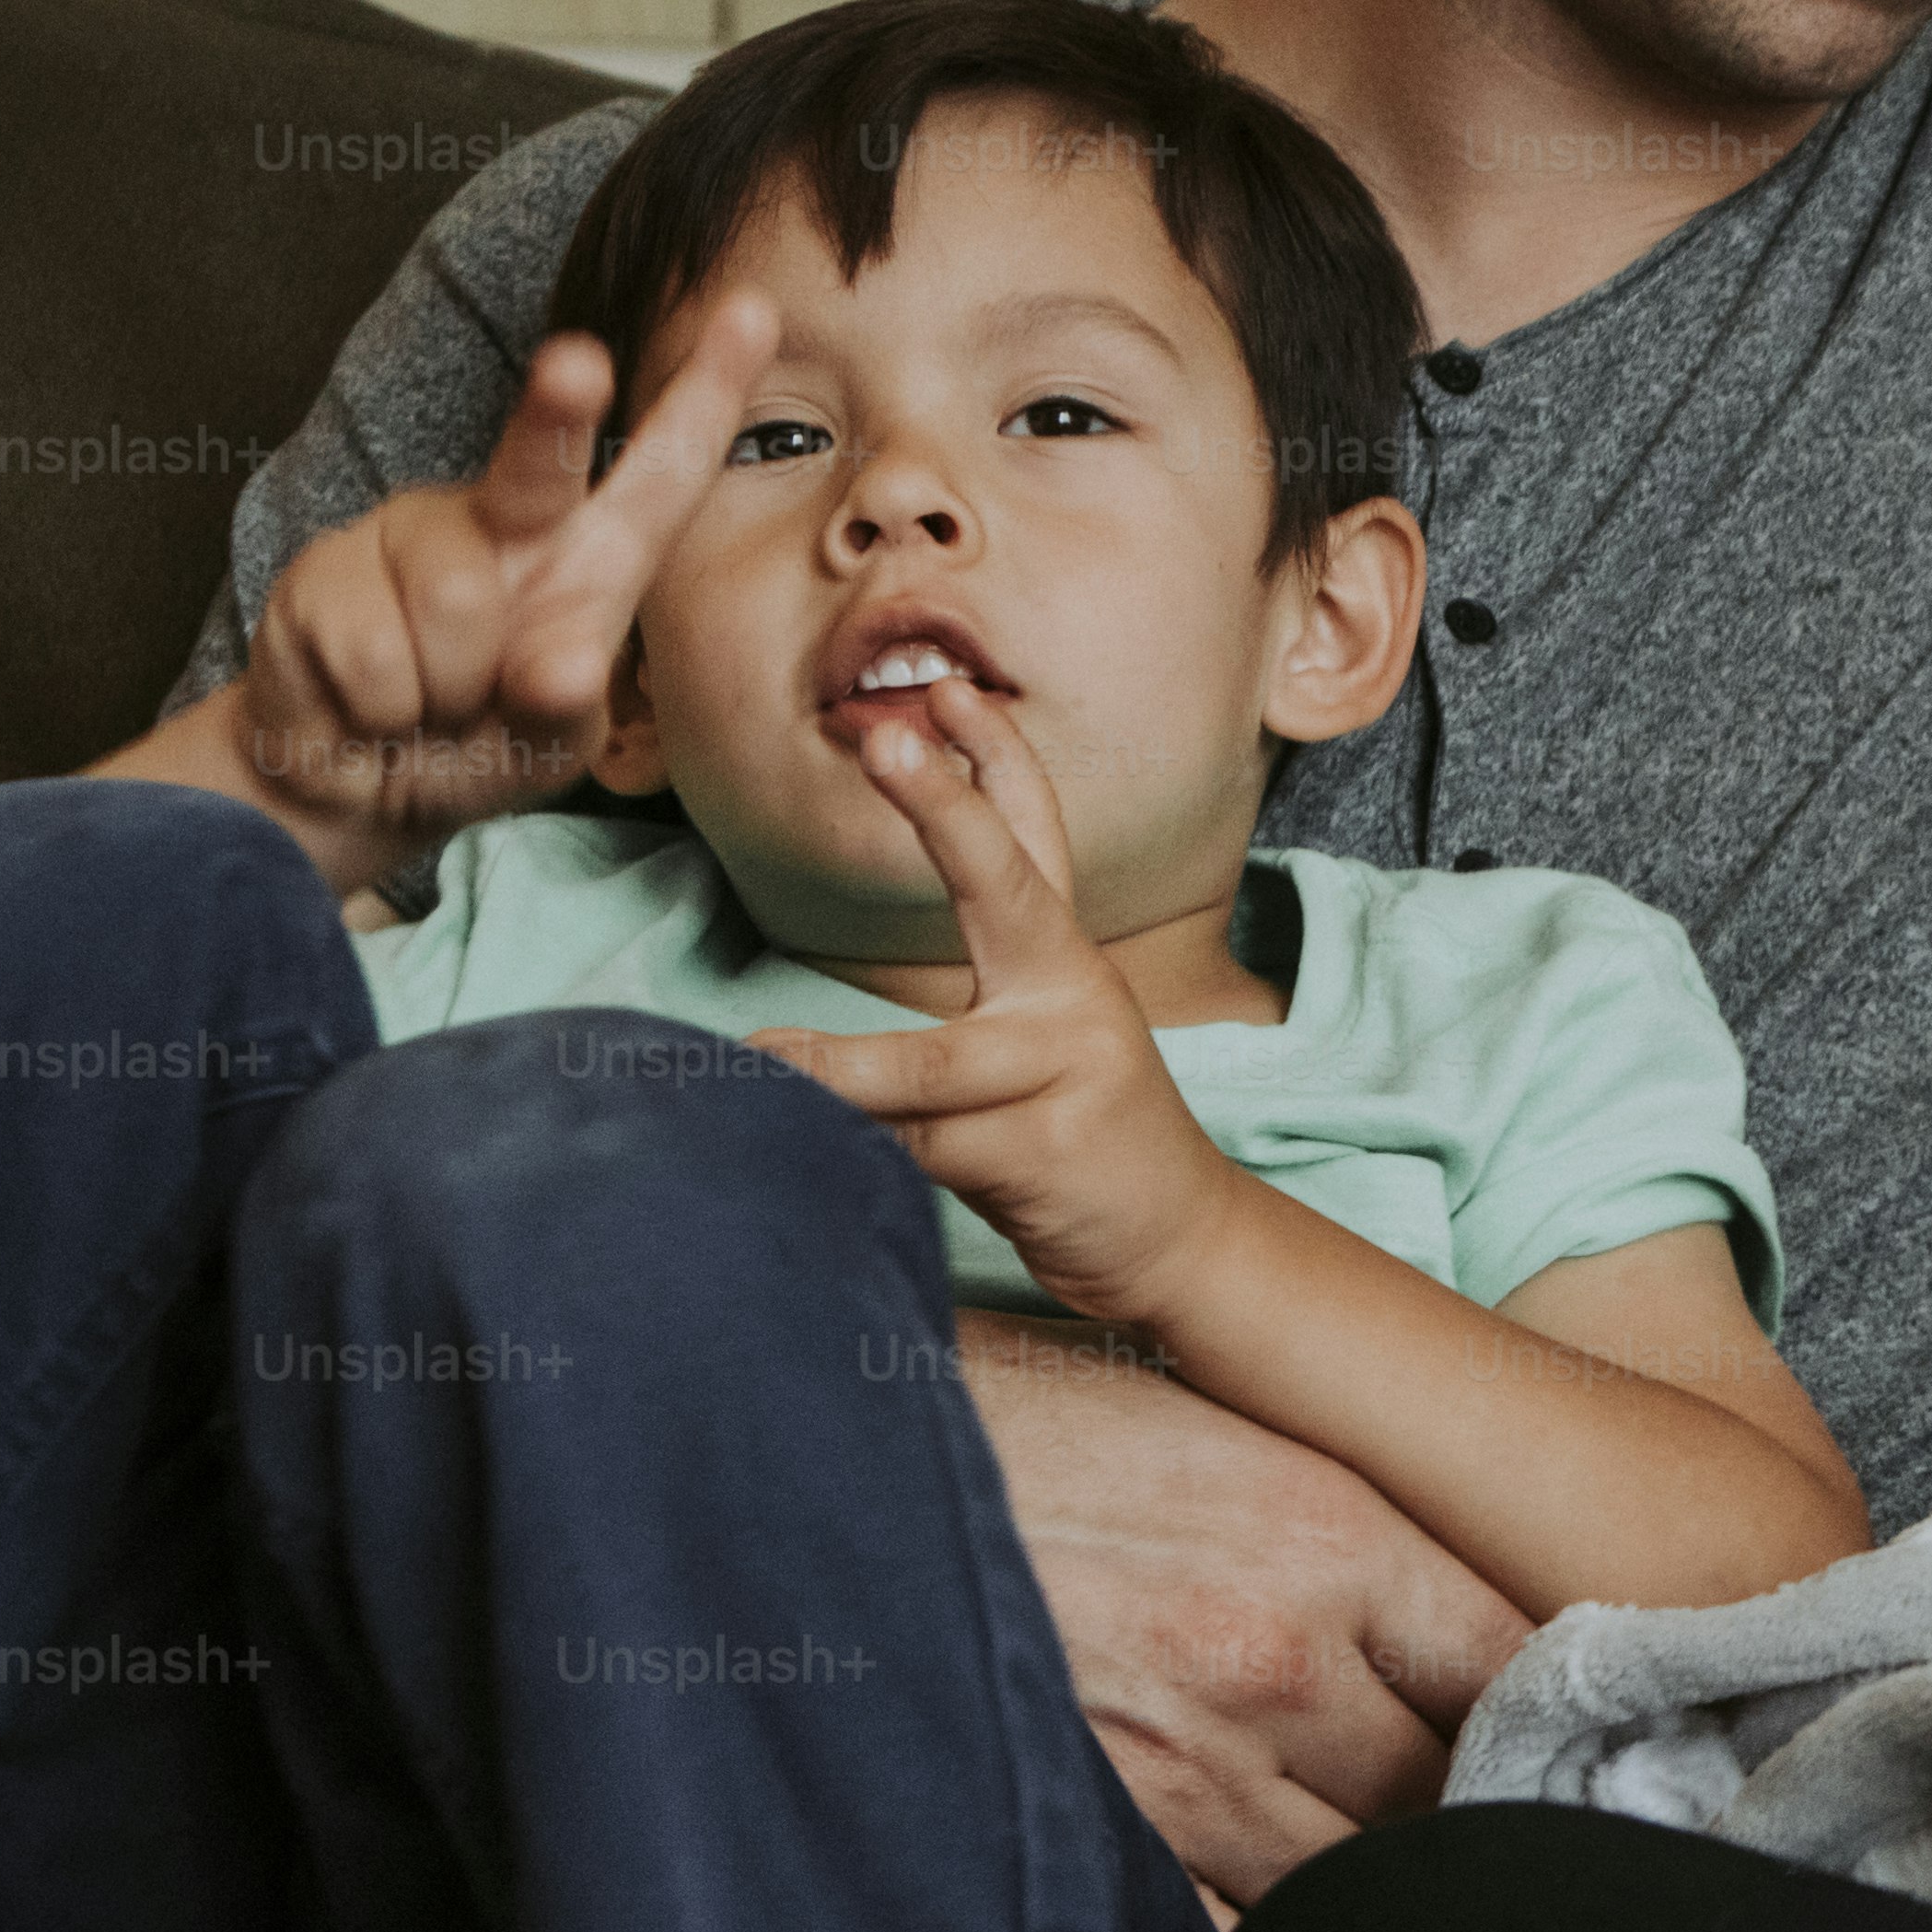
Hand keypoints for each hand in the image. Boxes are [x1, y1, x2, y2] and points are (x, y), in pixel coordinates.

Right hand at [156, 295, 774, 885]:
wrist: (352, 783)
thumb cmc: (478, 745)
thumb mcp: (548, 741)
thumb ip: (563, 708)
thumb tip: (557, 669)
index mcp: (589, 555)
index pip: (664, 472)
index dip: (707, 393)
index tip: (756, 312)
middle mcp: (502, 522)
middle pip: (538, 461)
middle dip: (557, 411)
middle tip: (578, 364)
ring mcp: (407, 534)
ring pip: (453, 605)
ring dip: (447, 690)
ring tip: (430, 705)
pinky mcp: (320, 570)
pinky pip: (374, 655)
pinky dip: (381, 710)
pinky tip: (369, 708)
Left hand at [746, 680, 1234, 1317]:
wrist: (1176, 1238)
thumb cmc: (1071, 1137)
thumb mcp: (1019, 1062)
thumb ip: (929, 1033)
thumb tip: (782, 1045)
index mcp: (1064, 965)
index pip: (1036, 841)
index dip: (997, 763)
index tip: (947, 693)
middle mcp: (1073, 1000)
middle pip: (1008, 890)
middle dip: (945, 811)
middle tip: (883, 738)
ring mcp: (1068, 1076)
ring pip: (929, 1069)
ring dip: (836, 1073)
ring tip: (755, 1062)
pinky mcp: (1048, 1156)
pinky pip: (923, 1153)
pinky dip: (855, 1158)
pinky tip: (797, 1161)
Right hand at [948, 1313, 1528, 1905]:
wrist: (800, 1464)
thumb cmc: (998, 1419)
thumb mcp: (1203, 1415)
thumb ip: (1332, 1518)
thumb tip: (1432, 1609)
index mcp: (1329, 1533)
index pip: (1514, 1662)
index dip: (1538, 1709)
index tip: (1543, 1731)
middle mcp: (1276, 1663)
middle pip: (1449, 1790)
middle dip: (1457, 1808)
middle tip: (1449, 1813)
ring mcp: (1179, 1776)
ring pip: (1347, 1886)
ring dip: (1360, 1893)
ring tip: (1359, 1890)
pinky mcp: (1086, 1858)